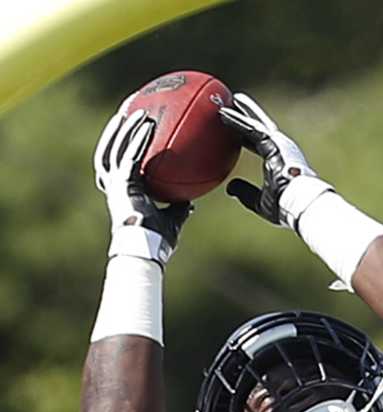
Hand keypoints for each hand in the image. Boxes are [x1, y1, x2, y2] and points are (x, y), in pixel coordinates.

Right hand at [93, 104, 189, 263]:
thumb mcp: (171, 220)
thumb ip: (178, 207)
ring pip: (116, 146)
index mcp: (123, 190)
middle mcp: (114, 184)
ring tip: (135, 110)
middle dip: (117, 129)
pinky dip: (138, 139)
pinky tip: (148, 126)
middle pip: (110, 147)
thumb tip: (191, 201)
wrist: (146, 249)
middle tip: (127, 110)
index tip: (130, 129)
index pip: (118, 160)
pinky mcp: (122, 183)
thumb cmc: (157, 239)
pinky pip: (130, 155)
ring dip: (126, 127)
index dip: (123, 143)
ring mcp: (115, 182)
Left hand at [221, 91, 330, 229]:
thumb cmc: (285, 206)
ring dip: (241, 111)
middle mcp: (280, 149)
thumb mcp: (261, 202)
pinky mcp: (274, 141)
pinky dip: (237, 120)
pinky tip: (223, 113)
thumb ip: (246, 193)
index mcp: (279, 162)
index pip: (259, 145)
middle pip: (259, 127)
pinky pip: (251, 128)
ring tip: (228, 99)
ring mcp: (279, 143)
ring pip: (255, 122)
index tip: (235, 132)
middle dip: (246, 116)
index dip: (246, 137)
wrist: (300, 202)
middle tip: (232, 104)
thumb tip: (230, 188)